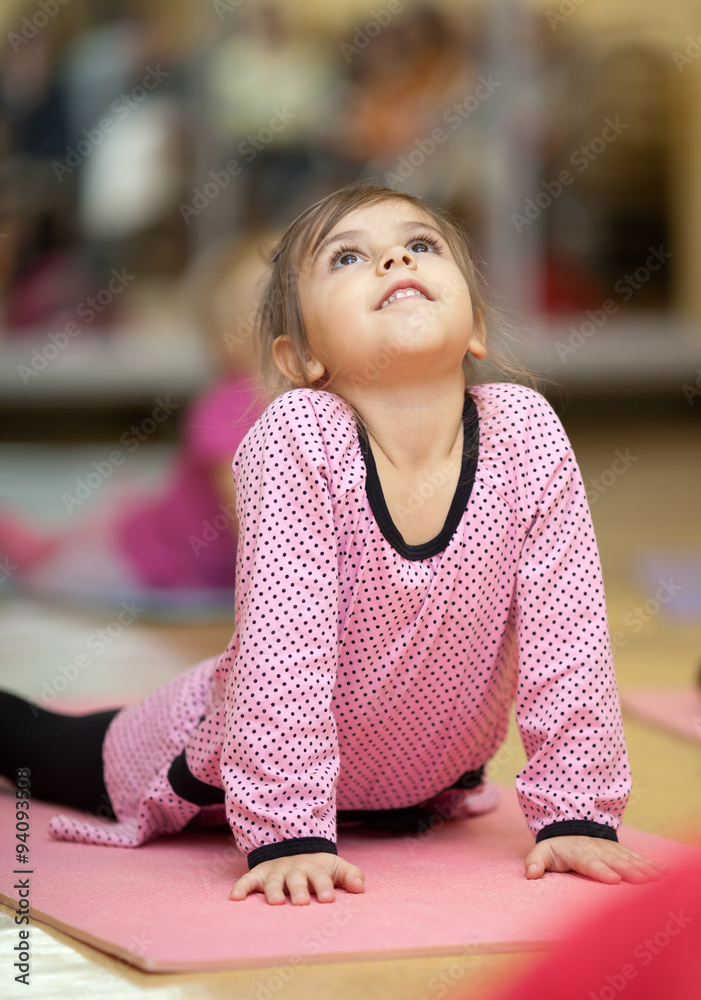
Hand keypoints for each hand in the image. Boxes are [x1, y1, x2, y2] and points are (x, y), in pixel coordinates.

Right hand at [230, 851, 364, 904]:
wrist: (294, 847)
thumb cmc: (318, 867)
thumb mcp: (335, 867)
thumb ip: (350, 875)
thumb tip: (360, 888)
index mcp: (314, 868)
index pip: (320, 877)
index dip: (324, 886)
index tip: (329, 899)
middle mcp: (293, 870)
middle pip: (296, 879)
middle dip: (299, 890)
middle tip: (302, 902)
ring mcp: (275, 872)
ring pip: (273, 881)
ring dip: (273, 890)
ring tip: (275, 902)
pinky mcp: (259, 874)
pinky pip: (248, 880)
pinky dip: (241, 887)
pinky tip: (235, 898)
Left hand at [524, 835, 668, 884]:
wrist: (569, 828)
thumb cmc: (556, 848)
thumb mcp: (542, 853)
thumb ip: (535, 863)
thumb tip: (531, 875)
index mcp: (578, 853)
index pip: (590, 863)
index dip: (601, 871)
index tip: (613, 879)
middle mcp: (598, 850)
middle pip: (615, 861)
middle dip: (630, 871)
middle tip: (644, 881)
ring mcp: (611, 850)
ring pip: (629, 858)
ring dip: (644, 868)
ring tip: (658, 879)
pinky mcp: (620, 851)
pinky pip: (637, 857)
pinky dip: (651, 864)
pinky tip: (663, 873)